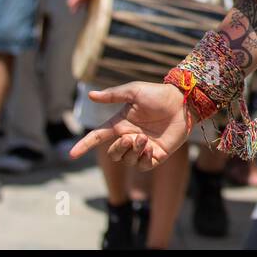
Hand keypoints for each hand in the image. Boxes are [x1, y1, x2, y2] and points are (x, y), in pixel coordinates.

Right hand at [70, 81, 191, 170]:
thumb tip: (90, 95)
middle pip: (113, 153)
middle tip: (130, 138)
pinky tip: (151, 149)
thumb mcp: (134, 91)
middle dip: (118, 149)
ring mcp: (144, 147)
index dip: (85, 145)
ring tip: (145, 139)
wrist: (184, 103)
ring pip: (127, 160)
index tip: (72, 155)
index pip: (98, 137)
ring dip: (133, 152)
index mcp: (121, 124)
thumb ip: (113, 95)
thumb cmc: (159, 94)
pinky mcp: (157, 155)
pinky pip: (143, 166)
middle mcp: (130, 137)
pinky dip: (144, 159)